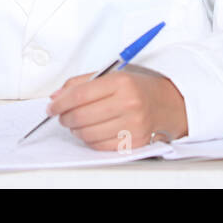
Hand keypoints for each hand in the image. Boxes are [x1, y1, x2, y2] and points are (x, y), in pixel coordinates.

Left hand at [46, 67, 187, 150]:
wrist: (170, 104)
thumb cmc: (139, 88)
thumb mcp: (113, 75)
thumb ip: (82, 83)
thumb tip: (56, 97)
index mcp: (121, 83)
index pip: (80, 95)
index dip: (60, 102)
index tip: (51, 106)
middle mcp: (128, 104)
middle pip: (81, 116)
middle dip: (65, 117)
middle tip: (62, 114)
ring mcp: (133, 125)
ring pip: (88, 134)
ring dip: (76, 129)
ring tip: (78, 122)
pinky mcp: (134, 142)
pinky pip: (100, 146)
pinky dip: (90, 140)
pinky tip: (92, 131)